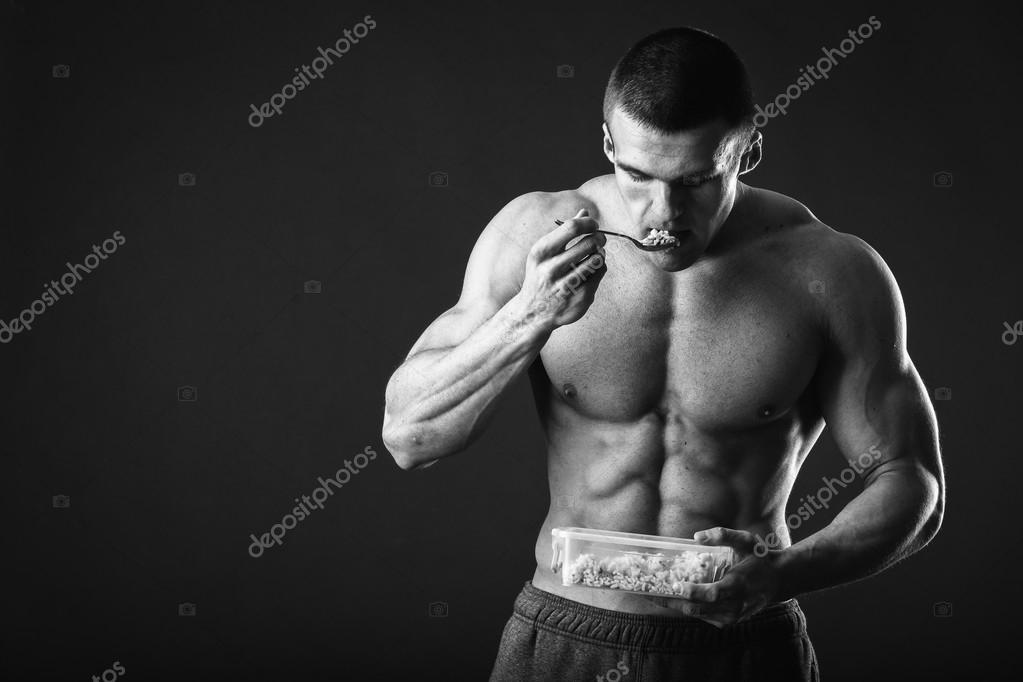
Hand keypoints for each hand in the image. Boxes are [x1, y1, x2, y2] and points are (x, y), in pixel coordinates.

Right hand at [515, 208, 606, 329]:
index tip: (594, 225)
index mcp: (541, 252)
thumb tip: (585, 212)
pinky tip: (591, 272)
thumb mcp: (545, 253)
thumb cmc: (542, 275)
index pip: (572, 227)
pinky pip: (600, 274)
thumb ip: (564, 232)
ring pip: (597, 260)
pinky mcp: (579, 298)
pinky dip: (599, 270)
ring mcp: (566, 286)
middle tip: (600, 239)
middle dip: (599, 238)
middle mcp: (551, 269)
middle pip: (589, 243)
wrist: (533, 312)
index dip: (588, 223)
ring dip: (600, 254)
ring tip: (595, 255)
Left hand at [641, 527, 787, 628]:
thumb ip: (723, 534)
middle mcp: (734, 606)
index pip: (712, 594)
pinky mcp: (728, 621)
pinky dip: (686, 608)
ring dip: (674, 606)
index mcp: (738, 585)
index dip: (693, 592)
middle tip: (647, 591)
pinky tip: (671, 598)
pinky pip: (702, 617)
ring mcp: (731, 616)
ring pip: (696, 615)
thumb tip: (696, 537)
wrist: (779, 581)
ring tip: (652, 594)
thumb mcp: (746, 540)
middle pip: (697, 609)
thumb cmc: (759, 558)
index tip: (674, 585)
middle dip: (670, 601)